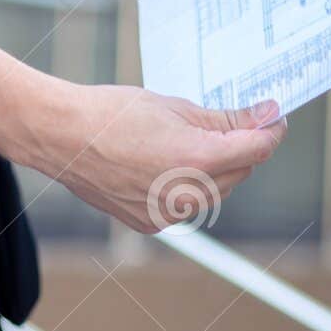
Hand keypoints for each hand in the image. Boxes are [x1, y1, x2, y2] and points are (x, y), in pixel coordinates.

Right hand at [32, 84, 286, 233]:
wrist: (60, 136)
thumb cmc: (110, 115)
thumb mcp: (174, 107)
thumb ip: (224, 119)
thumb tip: (266, 116)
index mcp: (197, 159)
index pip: (257, 148)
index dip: (270, 128)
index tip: (271, 116)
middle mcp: (187, 194)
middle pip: (241, 172)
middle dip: (240, 148)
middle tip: (226, 123)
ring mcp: (168, 214)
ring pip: (215, 192)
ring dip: (215, 170)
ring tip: (185, 143)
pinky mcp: (150, 223)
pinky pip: (186, 206)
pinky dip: (186, 186)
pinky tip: (163, 164)